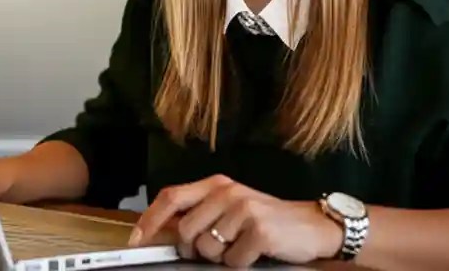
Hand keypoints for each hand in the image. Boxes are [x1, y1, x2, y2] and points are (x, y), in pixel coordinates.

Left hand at [127, 175, 342, 266]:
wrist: (312, 225)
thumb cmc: (266, 220)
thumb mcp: (230, 208)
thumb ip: (199, 214)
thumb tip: (162, 233)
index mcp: (215, 185)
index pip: (171, 198)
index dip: (149, 220)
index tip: (136, 241)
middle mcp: (227, 192)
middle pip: (185, 231)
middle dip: (192, 250)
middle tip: (213, 251)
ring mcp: (243, 210)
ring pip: (207, 250)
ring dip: (220, 258)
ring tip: (240, 247)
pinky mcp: (259, 231)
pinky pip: (232, 261)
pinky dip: (241, 263)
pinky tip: (255, 252)